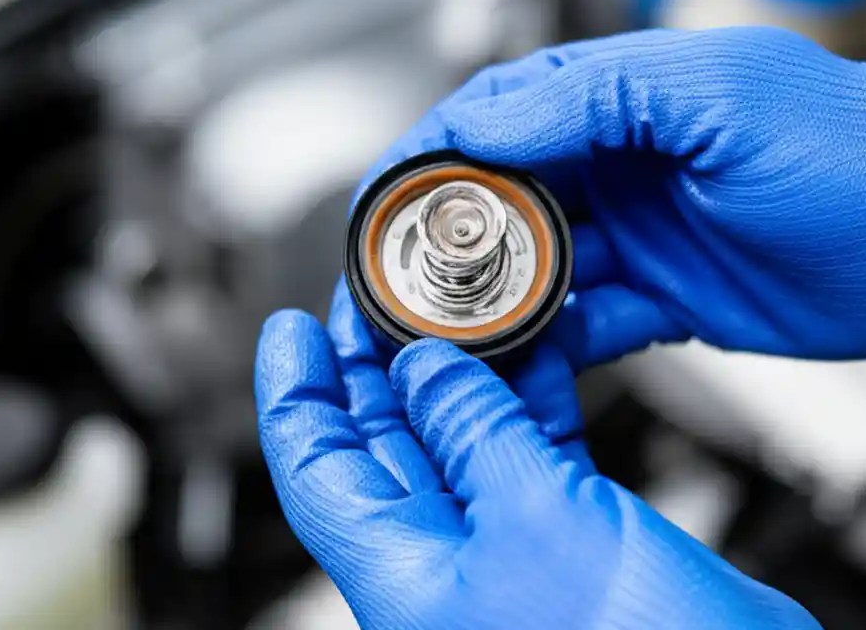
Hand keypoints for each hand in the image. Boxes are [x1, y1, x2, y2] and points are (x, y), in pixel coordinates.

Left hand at [255, 309, 820, 628]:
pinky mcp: (573, 541)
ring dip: (457, 372)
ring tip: (451, 303)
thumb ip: (473, 431)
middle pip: (381, 448)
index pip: (315, 469)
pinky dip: (530, 398)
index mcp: (406, 572)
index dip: (295, 393)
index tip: (292, 327)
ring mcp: (511, 551)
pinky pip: (529, 455)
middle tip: (375, 291)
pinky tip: (537, 349)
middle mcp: (448, 564)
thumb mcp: (535, 516)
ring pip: (460, 443)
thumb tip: (426, 367)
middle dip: (373, 364)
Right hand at [350, 23, 865, 360]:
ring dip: (487, 300)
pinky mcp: (670, 297)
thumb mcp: (714, 95)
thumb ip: (591, 97)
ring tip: (442, 332)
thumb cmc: (854, 143)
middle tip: (395, 281)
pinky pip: (588, 323)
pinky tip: (522, 362)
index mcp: (622, 97)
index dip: (431, 157)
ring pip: (535, 267)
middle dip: (442, 237)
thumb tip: (480, 126)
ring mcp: (644, 233)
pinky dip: (549, 344)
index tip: (385, 201)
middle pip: (500, 197)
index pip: (494, 116)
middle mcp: (623, 162)